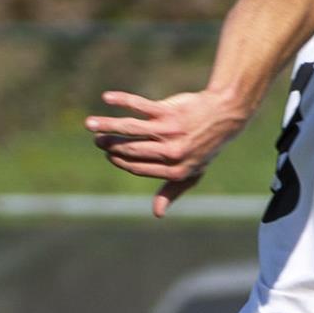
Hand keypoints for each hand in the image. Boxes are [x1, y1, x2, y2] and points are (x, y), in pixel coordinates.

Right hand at [86, 88, 249, 217]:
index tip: (108, 155)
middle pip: (132, 149)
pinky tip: (107, 98)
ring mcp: (169, 130)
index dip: (121, 161)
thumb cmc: (204, 147)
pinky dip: (122, 100)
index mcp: (175, 170)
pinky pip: (140, 105)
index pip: (139, 168)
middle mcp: (171, 152)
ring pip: (131, 128)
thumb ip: (172, 191)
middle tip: (97, 140)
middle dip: (111, 145)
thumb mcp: (192, 173)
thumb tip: (157, 214)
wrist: (224, 116)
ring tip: (89, 124)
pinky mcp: (168, 111)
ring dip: (107, 125)